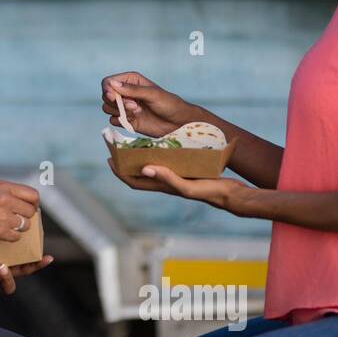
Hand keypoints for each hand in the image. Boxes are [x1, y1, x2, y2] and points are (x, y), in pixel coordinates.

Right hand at [0, 180, 39, 241]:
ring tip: (9, 227)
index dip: (33, 203)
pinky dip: (11, 237)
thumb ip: (3, 191)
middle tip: (18, 220)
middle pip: (31, 211)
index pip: (32, 194)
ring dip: (19, 228)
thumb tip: (18, 198)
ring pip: (25, 225)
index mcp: (3, 186)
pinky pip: (16, 236)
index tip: (28, 208)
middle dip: (26, 217)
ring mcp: (3, 216)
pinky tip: (2, 235)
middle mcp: (6, 199)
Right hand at [101, 71, 197, 137]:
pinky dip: (121, 121)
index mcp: (130, 81)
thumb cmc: (169, 104)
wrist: (178, 123)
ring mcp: (125, 107)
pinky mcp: (126, 120)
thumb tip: (112, 84)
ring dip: (119, 111)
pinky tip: (135, 120)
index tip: (113, 97)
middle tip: (134, 105)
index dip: (107, 89)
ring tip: (137, 112)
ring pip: (107, 108)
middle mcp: (126, 93)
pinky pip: (112, 120)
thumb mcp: (152, 94)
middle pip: (105, 96)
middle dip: (116, 102)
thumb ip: (132, 90)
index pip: (108, 82)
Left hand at [108, 158, 249, 211]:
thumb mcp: (186, 185)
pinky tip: (159, 144)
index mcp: (162, 187)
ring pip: (150, 166)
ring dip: (139, 157)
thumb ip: (167, 178)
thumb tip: (145, 168)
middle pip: (138, 173)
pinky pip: (164, 162)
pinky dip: (157, 154)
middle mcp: (165, 182)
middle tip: (117, 146)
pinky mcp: (183, 172)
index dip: (119, 172)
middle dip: (125, 162)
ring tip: (133, 142)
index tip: (109, 158)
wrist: (229, 194)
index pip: (133, 181)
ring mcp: (174, 177)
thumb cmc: (209, 191)